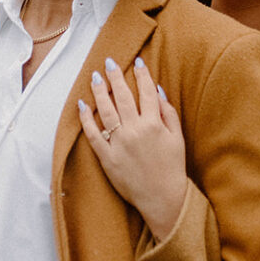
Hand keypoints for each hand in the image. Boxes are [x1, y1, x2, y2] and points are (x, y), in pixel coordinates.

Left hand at [78, 57, 187, 241]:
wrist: (163, 198)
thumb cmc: (172, 167)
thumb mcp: (177, 137)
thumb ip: (168, 112)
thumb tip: (157, 90)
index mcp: (154, 124)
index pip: (146, 92)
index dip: (142, 74)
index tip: (137, 62)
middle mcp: (135, 130)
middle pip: (122, 96)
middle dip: (115, 76)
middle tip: (109, 62)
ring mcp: (119, 144)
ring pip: (105, 111)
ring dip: (99, 92)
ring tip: (95, 78)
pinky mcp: (107, 157)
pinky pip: (93, 134)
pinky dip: (86, 119)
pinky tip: (82, 105)